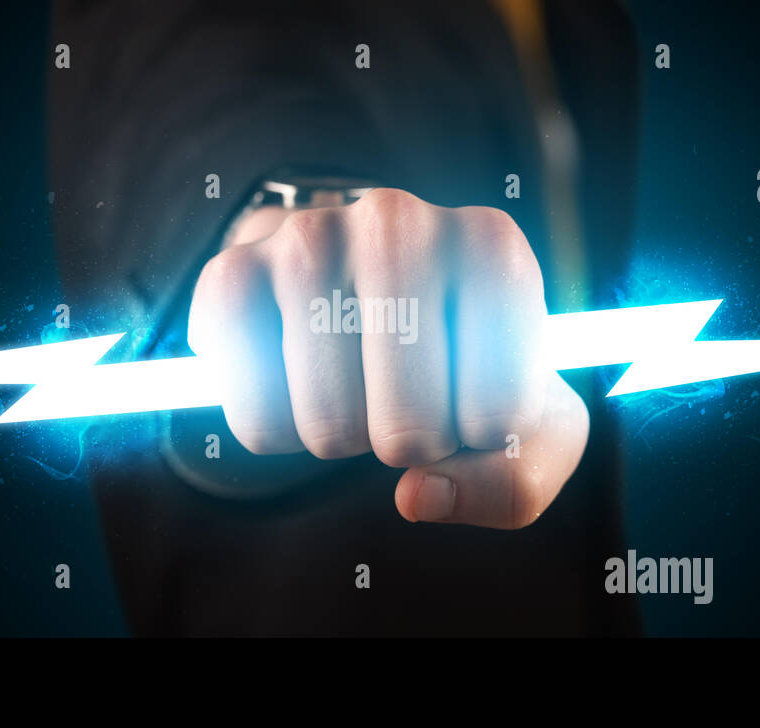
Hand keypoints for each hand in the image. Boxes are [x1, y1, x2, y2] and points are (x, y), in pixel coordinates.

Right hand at [188, 188, 588, 527]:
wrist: (370, 286)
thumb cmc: (461, 362)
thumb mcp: (526, 426)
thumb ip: (512, 485)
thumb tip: (416, 496)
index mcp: (492, 247)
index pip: (498, 417)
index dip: (484, 436)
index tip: (477, 391)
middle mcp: (399, 223)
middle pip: (409, 431)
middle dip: (411, 447)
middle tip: (409, 397)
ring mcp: (308, 238)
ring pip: (328, 429)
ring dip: (344, 439)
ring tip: (356, 383)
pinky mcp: (233, 271)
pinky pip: (254, 416)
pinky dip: (276, 431)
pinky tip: (299, 379)